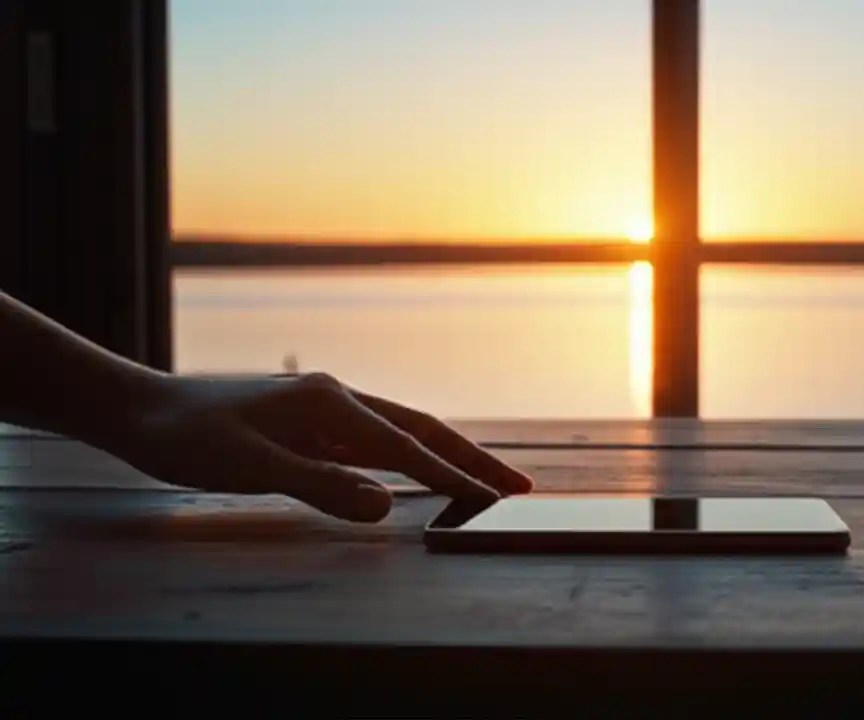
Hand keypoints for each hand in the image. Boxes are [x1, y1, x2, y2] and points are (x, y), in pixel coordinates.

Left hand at [112, 372, 532, 521]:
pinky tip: (421, 475)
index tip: (492, 500)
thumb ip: (320, 486)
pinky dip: (410, 460)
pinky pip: (376, 443)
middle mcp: (337, 398)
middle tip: (517, 487)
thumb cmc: (188, 438)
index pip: (405, 446)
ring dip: (446, 458)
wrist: (141, 410)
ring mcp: (327, 409)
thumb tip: (387, 507)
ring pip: (403, 433)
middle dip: (471, 458)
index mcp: (328, 402)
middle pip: (421, 429)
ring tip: (486, 483)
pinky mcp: (313, 423)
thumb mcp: (248, 466)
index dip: (451, 476)